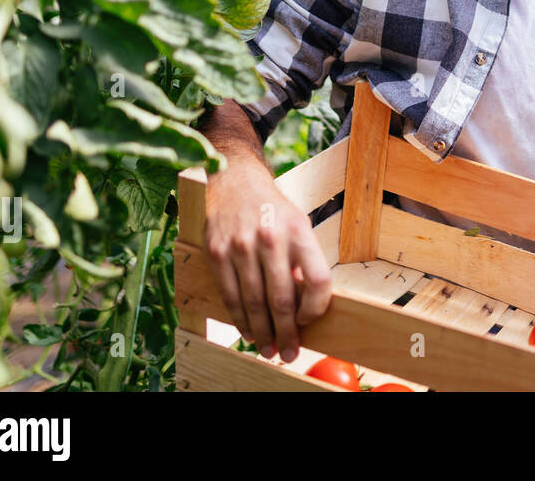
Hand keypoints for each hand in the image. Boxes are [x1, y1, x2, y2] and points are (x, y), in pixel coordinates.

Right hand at [204, 159, 331, 362]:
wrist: (234, 181)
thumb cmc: (271, 210)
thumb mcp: (297, 225)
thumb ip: (302, 261)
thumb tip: (306, 305)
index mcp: (298, 231)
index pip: (318, 280)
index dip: (316, 308)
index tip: (309, 321)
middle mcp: (270, 238)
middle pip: (282, 298)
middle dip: (287, 332)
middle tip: (289, 352)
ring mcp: (240, 245)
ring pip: (254, 302)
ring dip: (262, 332)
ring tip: (269, 349)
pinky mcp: (216, 251)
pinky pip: (230, 294)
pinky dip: (240, 318)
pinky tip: (248, 331)